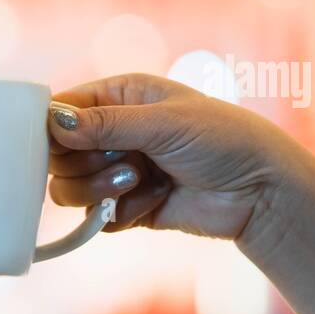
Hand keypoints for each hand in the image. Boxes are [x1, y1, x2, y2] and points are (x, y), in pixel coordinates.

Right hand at [46, 73, 305, 243]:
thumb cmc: (223, 140)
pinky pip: (94, 216)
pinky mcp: (124, 206)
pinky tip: (158, 199)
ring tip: (142, 181)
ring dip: (101, 190)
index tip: (68, 143)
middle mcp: (111, 132)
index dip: (53, 130)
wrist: (261, 192)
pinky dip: (122, 212)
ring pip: (68, 188)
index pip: (60, 110)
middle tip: (125, 160)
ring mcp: (115, 170)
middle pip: (56, 154)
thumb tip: (53, 121)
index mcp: (118, 96)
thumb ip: (105, 124)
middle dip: (85, 164)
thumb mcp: (164, 123)